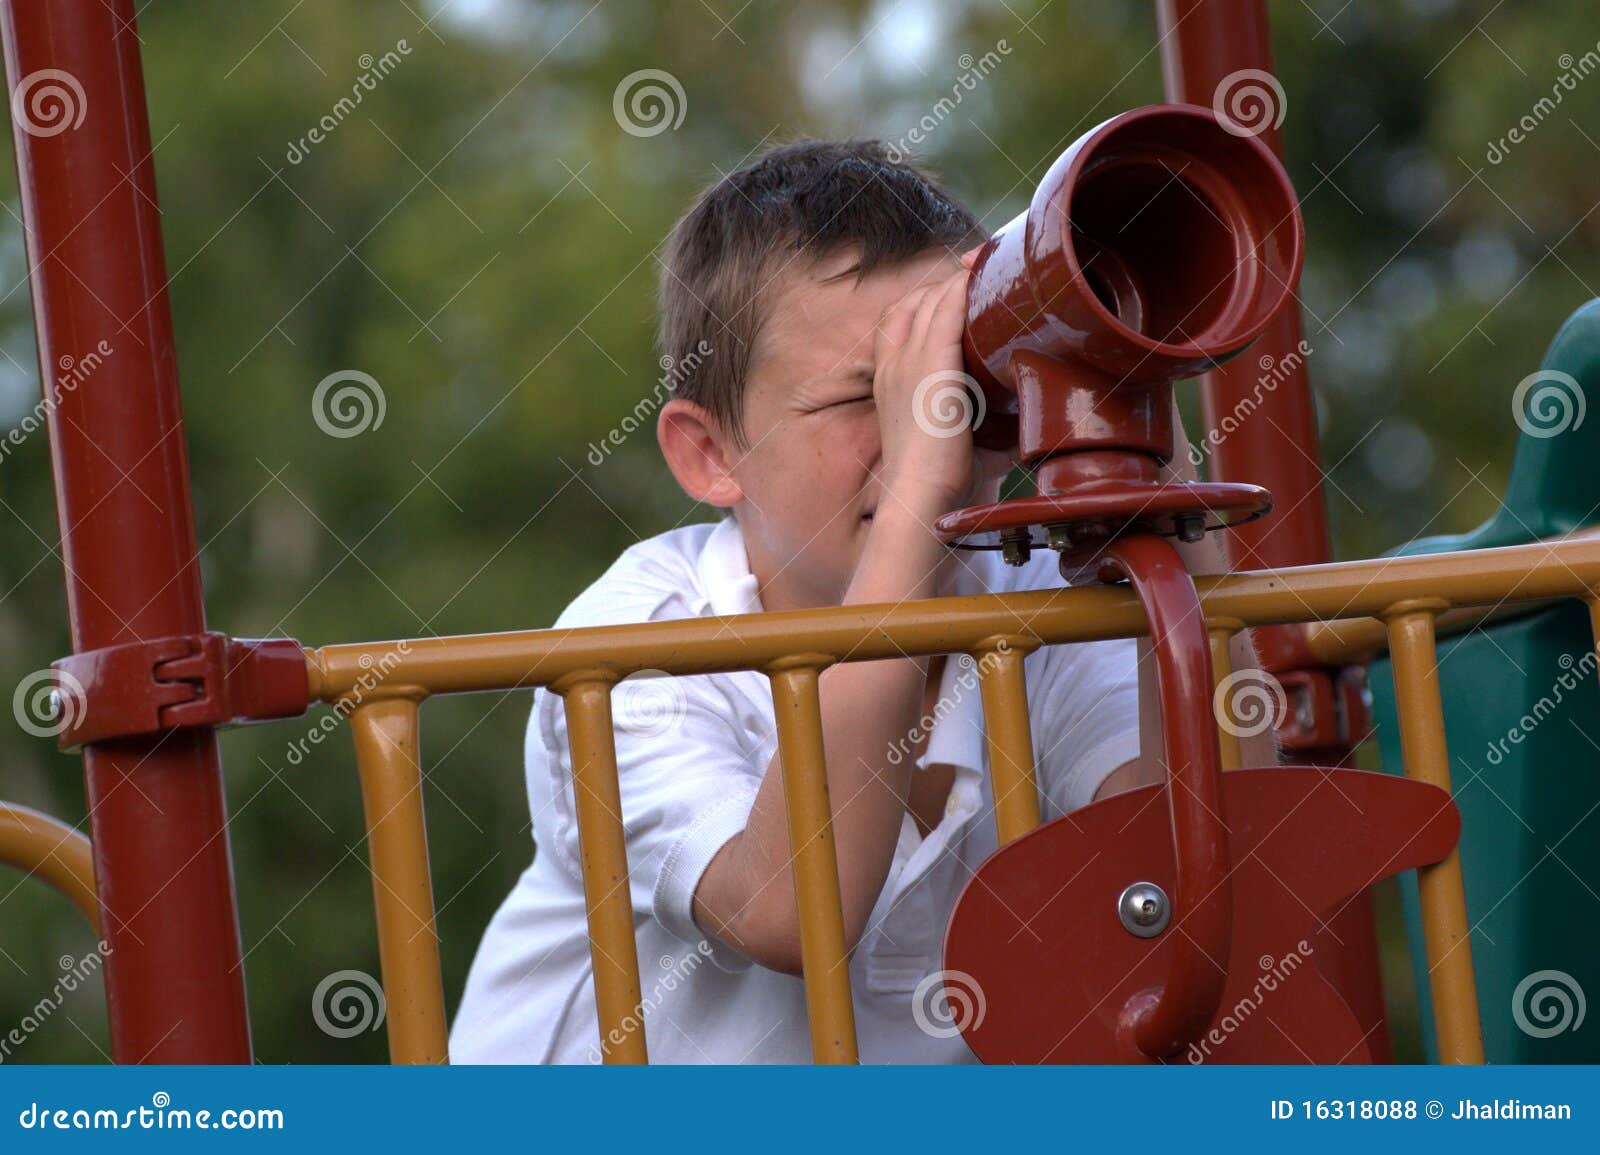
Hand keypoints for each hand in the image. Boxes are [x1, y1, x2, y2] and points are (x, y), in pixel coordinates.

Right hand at [871, 263, 976, 521]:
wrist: (918, 497)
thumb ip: (982, 425)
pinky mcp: (931, 366)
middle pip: (915, 300)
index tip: (955, 290)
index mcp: (890, 380)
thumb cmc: (936, 482)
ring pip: (931, 298)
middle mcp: (893, 364)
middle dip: (947, 281)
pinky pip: (947, 310)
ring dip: (960, 279)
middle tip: (981, 271)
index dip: (926, 298)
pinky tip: (983, 278)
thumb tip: (1023, 424)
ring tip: (988, 267)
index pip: (899, 319)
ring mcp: (908, 362)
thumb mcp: (950, 442)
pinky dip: (965, 289)